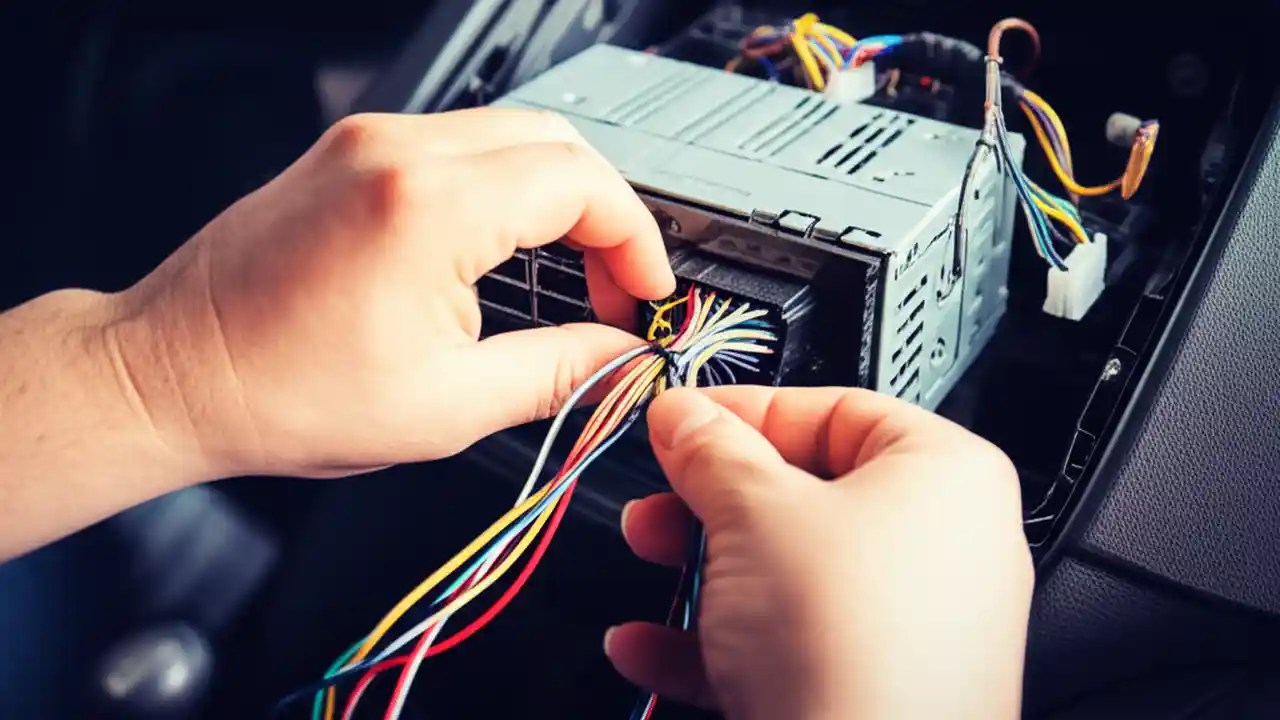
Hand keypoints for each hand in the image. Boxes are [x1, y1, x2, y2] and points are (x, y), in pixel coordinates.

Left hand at [103, 108, 674, 479]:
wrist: (173, 373)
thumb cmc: (278, 393)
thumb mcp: (445, 406)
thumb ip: (558, 374)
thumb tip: (622, 362)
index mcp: (427, 207)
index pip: (581, 182)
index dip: (635, 239)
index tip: (646, 292)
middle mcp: (397, 152)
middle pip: (556, 143)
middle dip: (605, 214)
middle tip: (614, 288)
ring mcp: (369, 144)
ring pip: (510, 136)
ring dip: (557, 198)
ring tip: (567, 273)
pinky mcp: (351, 153)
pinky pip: (459, 146)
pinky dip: (504, 189)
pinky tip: (505, 249)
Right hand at [609, 387, 1033, 719]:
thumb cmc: (851, 649)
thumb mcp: (755, 513)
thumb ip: (711, 449)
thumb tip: (685, 414)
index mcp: (945, 477)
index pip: (839, 410)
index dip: (749, 409)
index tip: (684, 419)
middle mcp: (942, 549)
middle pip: (804, 494)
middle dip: (711, 497)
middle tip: (661, 492)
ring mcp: (909, 628)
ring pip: (786, 573)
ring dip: (701, 565)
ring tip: (648, 553)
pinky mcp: (871, 689)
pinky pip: (784, 645)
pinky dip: (715, 639)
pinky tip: (646, 644)